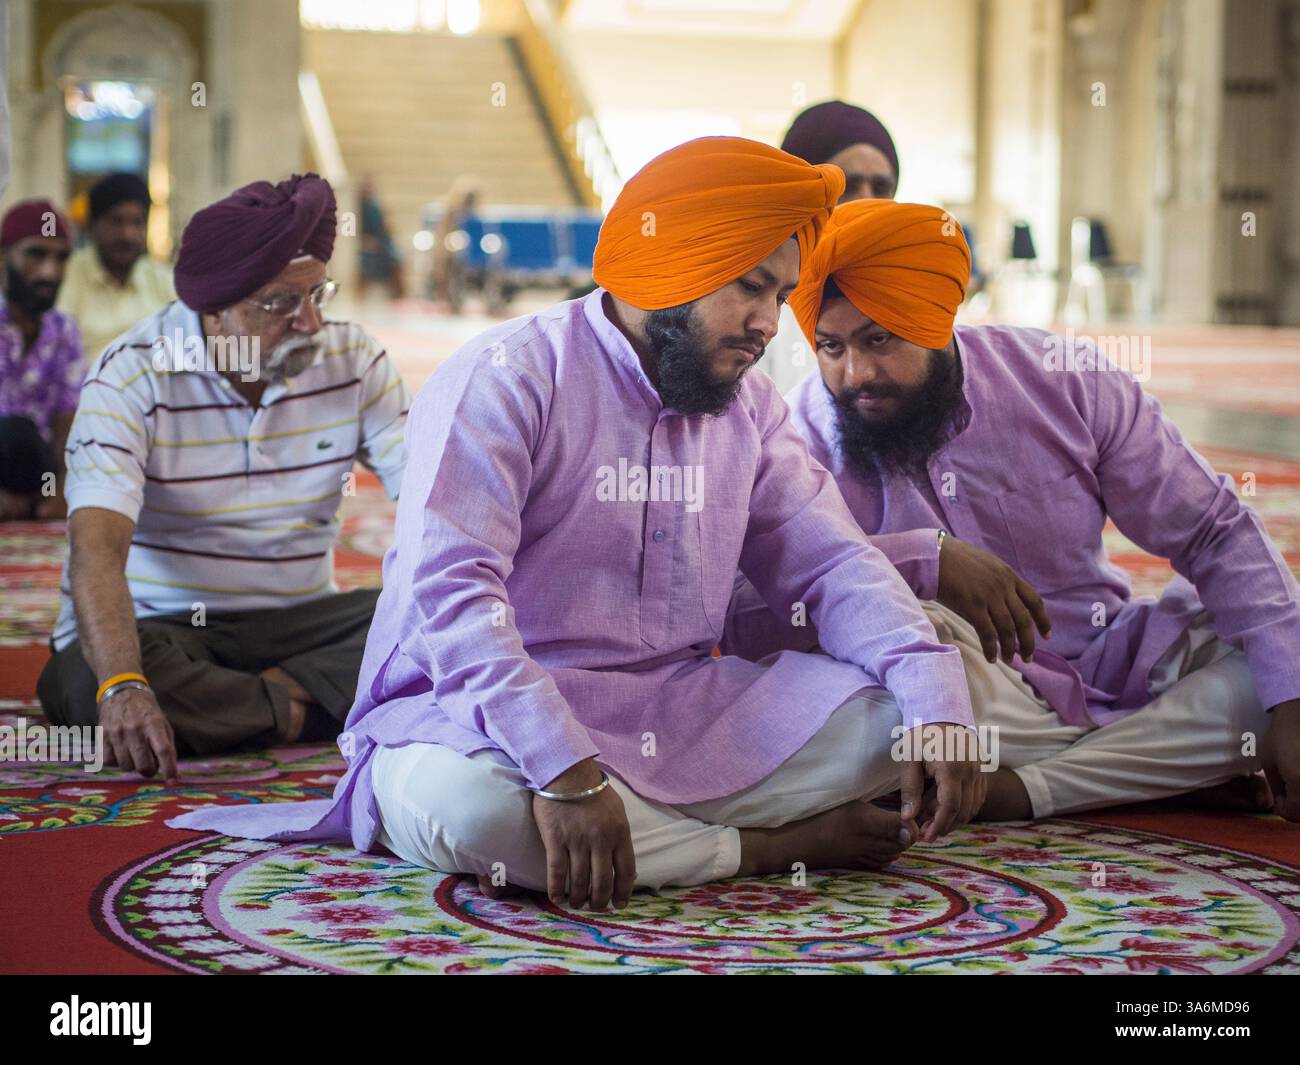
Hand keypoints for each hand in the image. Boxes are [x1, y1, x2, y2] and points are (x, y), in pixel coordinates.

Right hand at [99, 686, 178, 783]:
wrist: (122, 692)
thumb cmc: (146, 711)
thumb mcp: (162, 722)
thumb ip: (167, 745)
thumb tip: (172, 771)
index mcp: (154, 724)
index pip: (163, 750)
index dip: (169, 768)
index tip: (173, 781)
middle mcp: (135, 728)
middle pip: (143, 763)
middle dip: (150, 771)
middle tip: (151, 767)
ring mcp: (117, 733)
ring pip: (126, 766)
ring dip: (133, 766)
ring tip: (135, 756)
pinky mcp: (102, 736)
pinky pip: (109, 762)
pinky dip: (116, 763)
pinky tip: (121, 754)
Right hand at [532, 759, 635, 911]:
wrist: (566, 771)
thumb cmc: (591, 790)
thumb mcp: (617, 810)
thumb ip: (619, 835)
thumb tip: (623, 862)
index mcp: (620, 833)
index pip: (626, 871)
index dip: (623, 892)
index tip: (619, 904)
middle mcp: (601, 840)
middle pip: (603, 882)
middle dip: (599, 901)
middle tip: (595, 907)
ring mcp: (577, 840)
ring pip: (580, 881)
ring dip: (578, 898)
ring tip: (576, 903)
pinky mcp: (555, 839)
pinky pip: (557, 872)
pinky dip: (556, 888)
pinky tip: (557, 897)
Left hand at [898, 723, 986, 841]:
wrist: (943, 710)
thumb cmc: (922, 733)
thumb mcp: (909, 758)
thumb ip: (909, 789)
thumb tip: (908, 818)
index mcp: (951, 767)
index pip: (950, 806)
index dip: (939, 825)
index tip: (926, 836)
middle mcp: (971, 771)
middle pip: (964, 811)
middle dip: (945, 826)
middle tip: (926, 833)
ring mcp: (980, 771)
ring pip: (973, 807)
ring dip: (954, 819)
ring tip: (932, 821)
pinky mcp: (982, 771)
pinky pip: (977, 798)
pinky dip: (963, 809)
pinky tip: (944, 809)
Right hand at [937, 537, 1051, 663]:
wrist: (934, 554)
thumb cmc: (955, 559)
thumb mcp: (986, 565)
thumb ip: (998, 583)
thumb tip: (1001, 608)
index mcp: (1009, 575)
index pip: (1034, 601)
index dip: (1043, 620)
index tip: (1046, 636)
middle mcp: (1003, 586)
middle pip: (1024, 619)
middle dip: (1028, 641)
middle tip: (1028, 657)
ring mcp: (989, 595)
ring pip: (1008, 629)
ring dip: (1010, 648)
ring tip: (1009, 660)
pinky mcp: (973, 605)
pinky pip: (987, 632)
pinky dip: (990, 647)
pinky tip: (991, 657)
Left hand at [1262, 699, 1299, 820]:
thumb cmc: (1281, 736)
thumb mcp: (1270, 762)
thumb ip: (1278, 787)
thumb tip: (1283, 802)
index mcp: (1298, 780)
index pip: (1296, 814)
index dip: (1285, 811)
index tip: (1279, 799)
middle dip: (1297, 808)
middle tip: (1288, 794)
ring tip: (1295, 781)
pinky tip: (1299, 775)